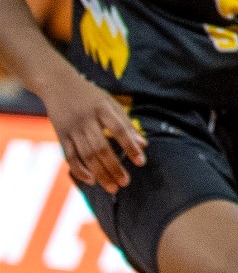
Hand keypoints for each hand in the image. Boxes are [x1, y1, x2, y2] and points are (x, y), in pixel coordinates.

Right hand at [38, 76, 145, 192]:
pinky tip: (91, 180)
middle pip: (100, 147)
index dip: (130, 146)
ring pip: (85, 155)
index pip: (118, 129)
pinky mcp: (60, 135)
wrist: (58, 85)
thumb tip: (144, 145)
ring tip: (112, 187)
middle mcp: (85, 120)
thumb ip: (127, 124)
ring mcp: (71, 128)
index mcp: (101, 108)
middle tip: (125, 183)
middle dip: (113, 167)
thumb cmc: (91, 96)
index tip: (141, 162)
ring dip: (99, 173)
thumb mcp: (111, 104)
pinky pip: (69, 156)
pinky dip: (79, 170)